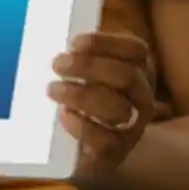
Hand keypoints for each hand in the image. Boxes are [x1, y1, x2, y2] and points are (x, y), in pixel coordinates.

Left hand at [48, 32, 155, 187]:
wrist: (98, 151)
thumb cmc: (88, 101)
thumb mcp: (90, 75)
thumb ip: (79, 58)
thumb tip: (47, 36)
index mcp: (139, 71)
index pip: (137, 50)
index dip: (107, 43)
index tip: (74, 42)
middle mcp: (141, 98)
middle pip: (128, 77)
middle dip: (89, 67)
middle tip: (57, 64)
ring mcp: (132, 128)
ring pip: (119, 108)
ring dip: (82, 95)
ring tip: (53, 89)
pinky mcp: (116, 153)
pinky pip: (106, 142)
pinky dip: (82, 126)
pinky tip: (64, 115)